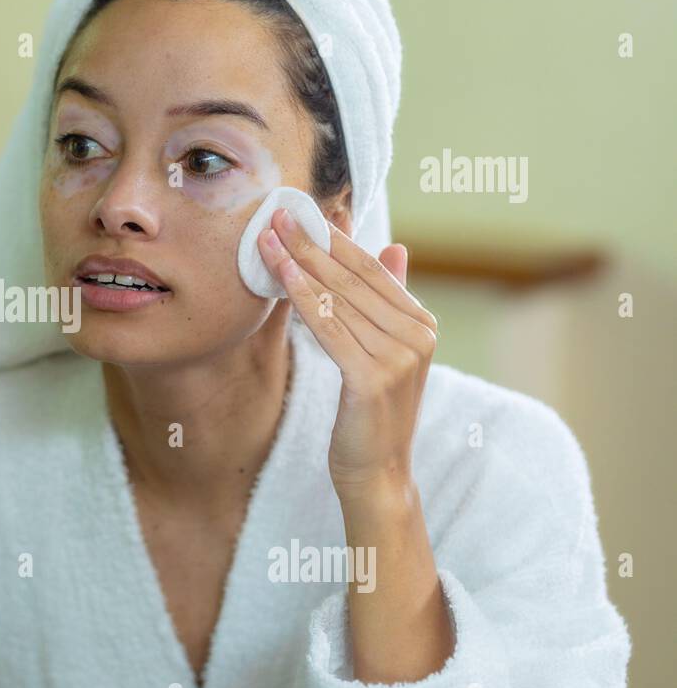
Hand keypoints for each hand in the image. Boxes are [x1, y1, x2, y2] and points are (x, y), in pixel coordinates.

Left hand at [258, 207, 437, 504]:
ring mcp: (400, 356)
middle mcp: (418, 336)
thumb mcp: (382, 353)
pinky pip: (330, 328)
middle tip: (275, 214)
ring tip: (267, 237)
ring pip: (338, 298)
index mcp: (421, 325)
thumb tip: (395, 247)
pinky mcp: (374, 377)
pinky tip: (282, 277)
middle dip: (310, 243)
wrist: (376, 474)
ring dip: (299, 263)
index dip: (334, 239)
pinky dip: (305, 298)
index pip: (371, 270)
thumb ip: (388, 301)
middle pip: (353, 278)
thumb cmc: (370, 414)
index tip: (300, 213)